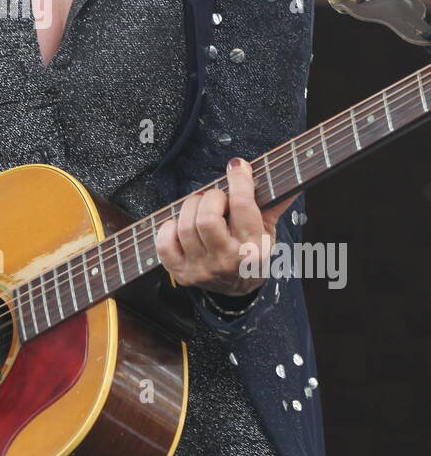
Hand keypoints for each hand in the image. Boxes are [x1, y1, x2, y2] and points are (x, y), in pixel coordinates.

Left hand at [154, 157, 299, 296]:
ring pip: (185, 226)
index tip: (237, 166)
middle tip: (217, 198)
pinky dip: (170, 227)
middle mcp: (226, 261)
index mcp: (253, 249)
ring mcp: (201, 269)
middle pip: (207, 218)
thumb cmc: (252, 254)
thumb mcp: (268, 231)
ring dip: (191, 207)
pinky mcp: (180, 272)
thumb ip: (274, 203)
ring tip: (201, 208)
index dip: (239, 180)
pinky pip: (164, 242)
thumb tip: (292, 176)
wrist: (237, 289)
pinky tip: (183, 226)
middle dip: (211, 197)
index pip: (243, 207)